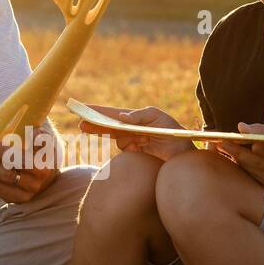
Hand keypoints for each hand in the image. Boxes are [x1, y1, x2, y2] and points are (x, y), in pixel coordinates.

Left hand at [0, 124, 60, 202]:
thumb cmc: (42, 155)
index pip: (19, 160)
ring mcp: (25, 194)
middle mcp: (35, 183)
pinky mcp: (16, 200)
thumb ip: (42, 137)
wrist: (47, 178)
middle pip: (7, 174)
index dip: (0, 151)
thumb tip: (34, 132)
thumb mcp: (47, 145)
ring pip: (0, 185)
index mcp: (43, 167)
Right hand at [77, 104, 193, 161]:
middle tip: (81, 125)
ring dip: (121, 137)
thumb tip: (121, 117)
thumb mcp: (157, 118)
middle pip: (107, 127)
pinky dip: (130, 147)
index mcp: (134, 118)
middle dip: (95, 125)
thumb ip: (140, 115)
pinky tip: (141, 147)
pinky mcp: (134, 155)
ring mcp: (131, 143)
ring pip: (117, 139)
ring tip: (135, 137)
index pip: (112, 114)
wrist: (182, 153)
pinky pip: (125, 150)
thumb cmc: (171, 130)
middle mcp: (130, 130)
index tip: (82, 109)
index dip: (97, 112)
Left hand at [220, 121, 263, 187]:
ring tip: (220, 145)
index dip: (254, 142)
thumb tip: (241, 127)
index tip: (237, 135)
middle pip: (255, 160)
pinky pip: (248, 171)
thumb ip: (261, 130)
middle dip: (236, 150)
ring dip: (234, 156)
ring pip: (249, 166)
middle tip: (220, 141)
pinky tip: (229, 154)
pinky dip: (239, 162)